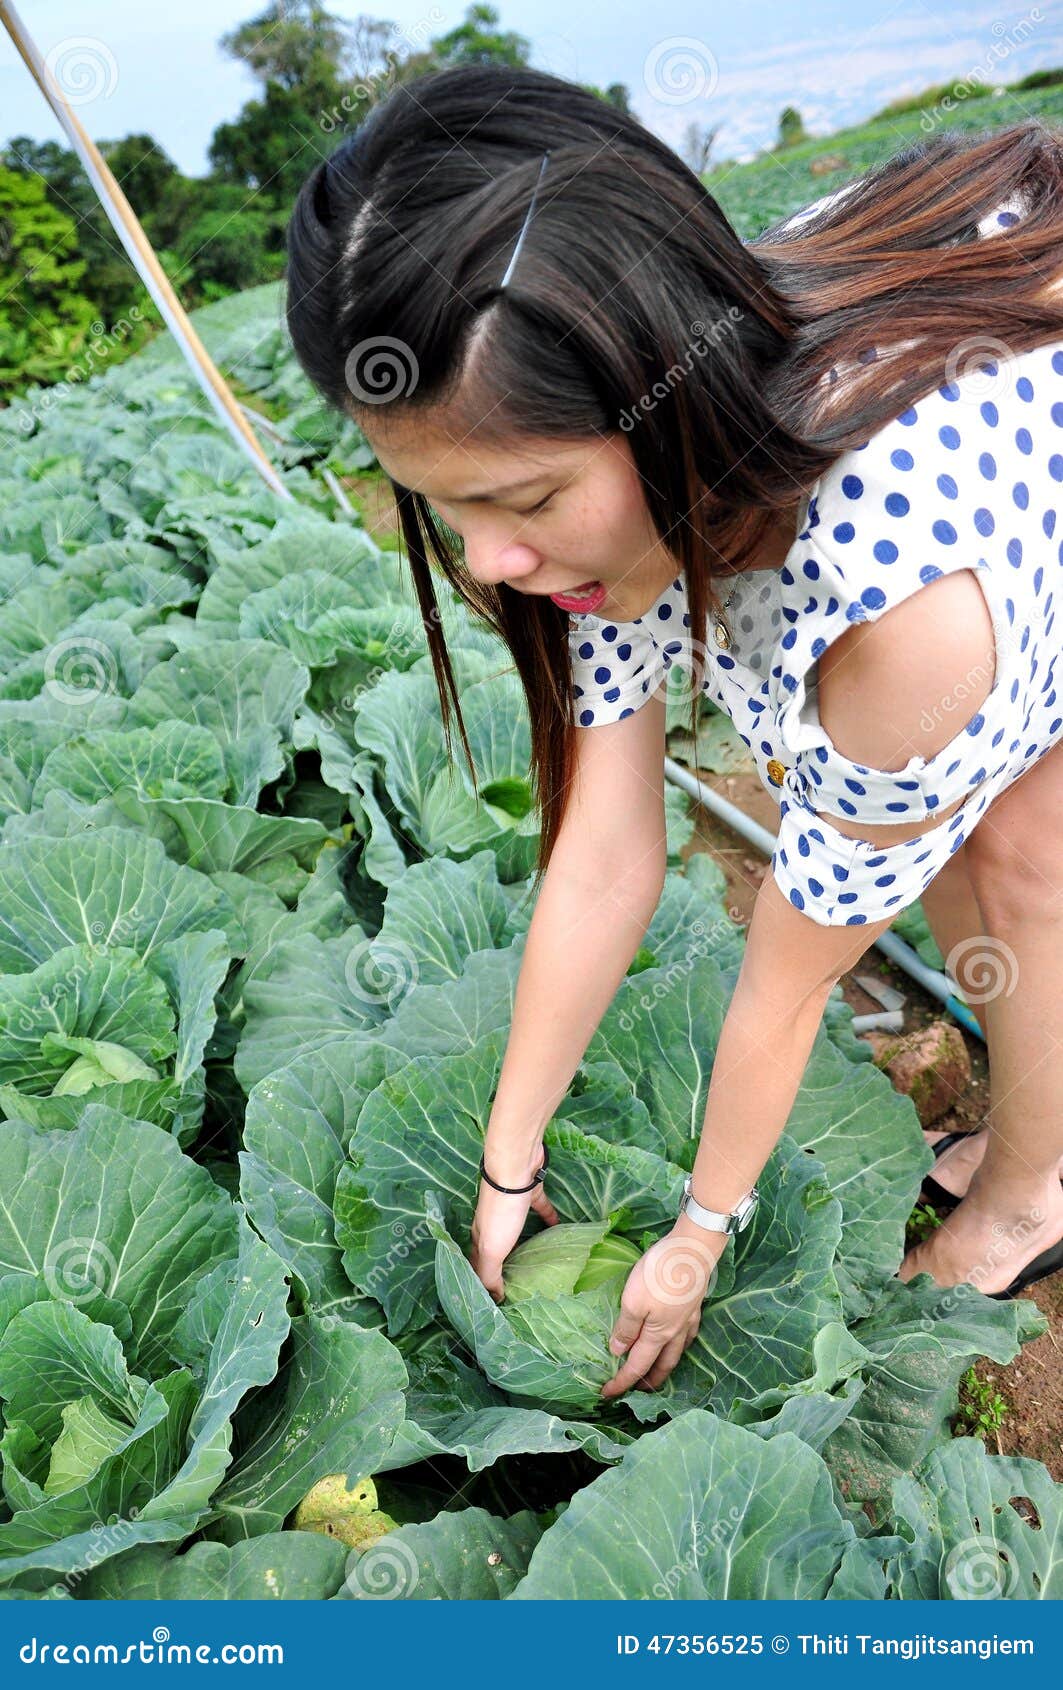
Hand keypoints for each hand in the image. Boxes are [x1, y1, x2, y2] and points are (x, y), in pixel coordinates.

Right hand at [469, 1143, 558, 1301]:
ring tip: (539, 1261)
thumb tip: (494, 1300)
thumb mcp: (491, 1248)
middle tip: (520, 1284)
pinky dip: (549, 1220)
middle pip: (498, 1248)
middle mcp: (493, 1223)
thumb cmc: (502, 1210)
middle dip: (505, 1266)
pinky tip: (559, 1228)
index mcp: (480, 1237)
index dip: (483, 1283)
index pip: (478, 1266)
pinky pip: (541, 1211)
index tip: (495, 1302)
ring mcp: (512, 1207)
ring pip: (518, 1230)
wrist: (516, 1165)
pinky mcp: (531, 1192)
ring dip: (526, 1244)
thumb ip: (490, 1274)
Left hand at [600, 1217, 727, 1398]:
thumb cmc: (659, 1274)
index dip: (621, 1383)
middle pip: (662, 1365)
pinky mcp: (694, 1304)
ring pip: (678, 1352)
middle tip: (638, 1392)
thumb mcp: (633, 1300)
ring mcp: (688, 1319)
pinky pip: (688, 1334)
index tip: (606, 1395)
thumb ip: (626, 1328)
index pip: (637, 1366)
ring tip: (659, 1370)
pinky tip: (679, 1338)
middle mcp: (675, 1332)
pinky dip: (681, 1344)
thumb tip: (618, 1351)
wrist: (693, 1249)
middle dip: (649, 1381)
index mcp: (658, 1335)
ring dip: (667, 1366)